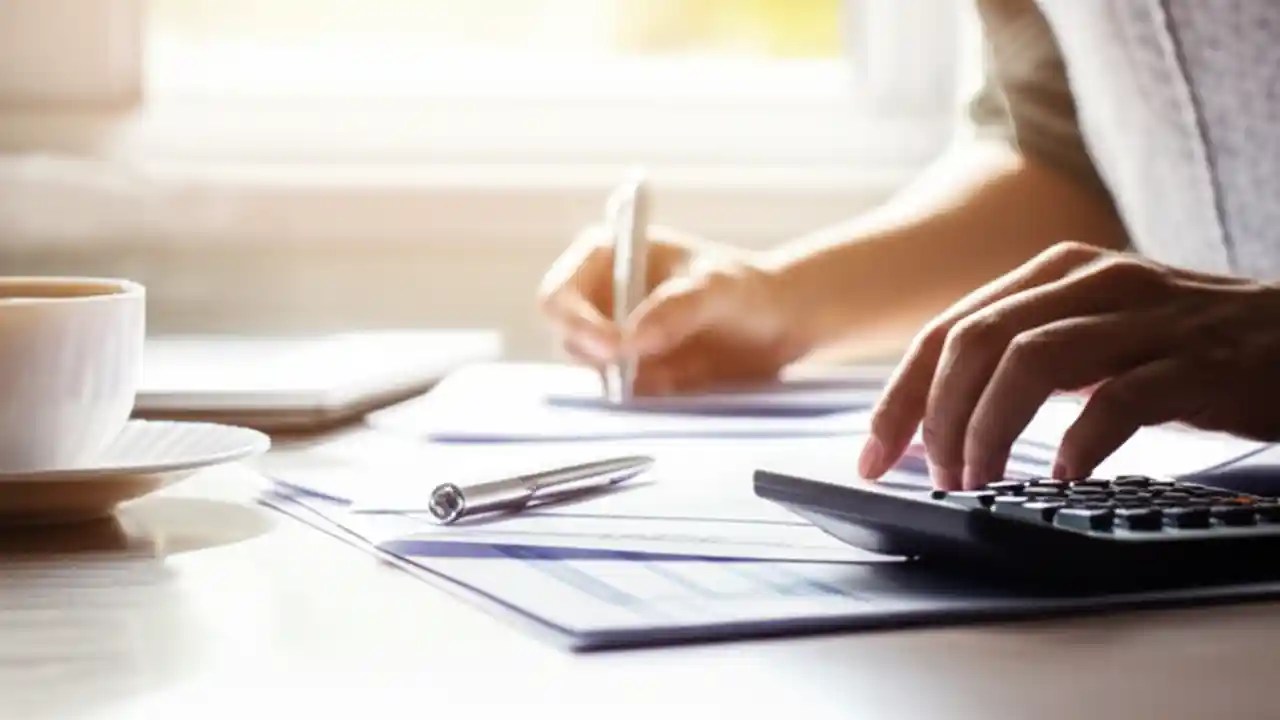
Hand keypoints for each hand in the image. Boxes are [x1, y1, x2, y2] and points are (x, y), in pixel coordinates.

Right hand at [537, 224, 806, 393]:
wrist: (779, 325)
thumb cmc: (748, 289)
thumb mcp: (719, 290)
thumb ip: (677, 308)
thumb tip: (631, 339)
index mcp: (606, 257)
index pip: (560, 295)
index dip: (576, 323)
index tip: (614, 347)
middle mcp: (600, 298)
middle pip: (568, 339)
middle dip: (603, 358)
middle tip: (647, 371)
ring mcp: (614, 337)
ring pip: (595, 371)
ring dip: (630, 379)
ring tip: (684, 369)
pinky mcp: (632, 371)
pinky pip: (623, 394)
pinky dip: (648, 396)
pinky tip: (686, 381)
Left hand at [858, 241, 1279, 489]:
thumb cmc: (1186, 346)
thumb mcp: (1094, 333)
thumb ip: (1025, 354)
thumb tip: (940, 418)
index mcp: (1055, 273)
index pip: (948, 329)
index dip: (900, 396)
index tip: (872, 457)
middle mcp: (1092, 282)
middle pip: (976, 341)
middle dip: (936, 417)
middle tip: (932, 478)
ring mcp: (1147, 318)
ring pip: (1032, 361)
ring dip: (989, 431)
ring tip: (980, 483)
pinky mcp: (1199, 361)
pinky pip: (1120, 399)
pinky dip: (1079, 442)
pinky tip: (1063, 477)